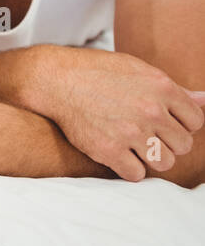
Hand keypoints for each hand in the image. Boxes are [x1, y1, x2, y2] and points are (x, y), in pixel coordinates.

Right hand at [43, 49, 204, 180]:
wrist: (55, 80)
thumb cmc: (98, 72)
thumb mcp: (138, 70)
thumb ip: (174, 89)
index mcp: (161, 88)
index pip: (196, 122)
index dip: (180, 124)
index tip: (163, 122)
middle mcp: (150, 111)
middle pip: (183, 145)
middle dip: (167, 142)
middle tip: (146, 134)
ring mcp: (130, 132)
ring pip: (164, 163)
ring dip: (151, 158)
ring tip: (134, 146)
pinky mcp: (108, 150)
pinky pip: (136, 174)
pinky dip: (129, 168)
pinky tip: (118, 153)